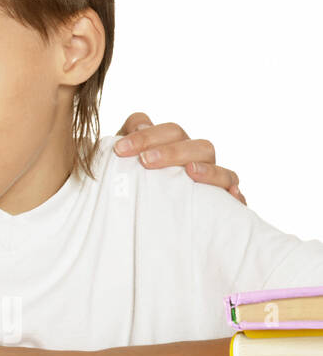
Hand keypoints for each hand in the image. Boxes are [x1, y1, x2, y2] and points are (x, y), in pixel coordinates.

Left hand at [113, 112, 244, 204]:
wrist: (138, 225)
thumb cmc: (130, 191)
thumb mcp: (122, 169)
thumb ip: (123, 148)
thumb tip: (132, 131)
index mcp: (168, 146)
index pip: (163, 130)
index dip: (144, 134)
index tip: (119, 149)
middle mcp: (190, 156)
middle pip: (189, 142)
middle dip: (169, 149)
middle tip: (145, 161)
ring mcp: (207, 174)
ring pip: (212, 161)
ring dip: (204, 165)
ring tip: (189, 171)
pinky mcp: (221, 200)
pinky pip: (234, 191)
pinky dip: (235, 191)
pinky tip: (230, 195)